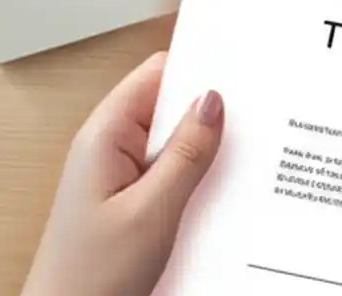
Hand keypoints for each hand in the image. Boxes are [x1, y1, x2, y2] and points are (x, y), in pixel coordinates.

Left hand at [22, 52, 224, 295]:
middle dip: (209, 112)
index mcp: (104, 137)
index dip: (198, 68)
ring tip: (238, 160)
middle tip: (251, 122)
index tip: (241, 72)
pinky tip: (218, 190)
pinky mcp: (131, 200)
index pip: (156, 74)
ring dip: (205, 149)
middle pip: (169, 106)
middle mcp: (110, 148)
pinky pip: (171, 172)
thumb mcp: (151, 212)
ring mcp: (120, 175)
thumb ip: (186, 153)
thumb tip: (213, 101)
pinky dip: (197, 176)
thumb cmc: (90, 277)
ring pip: (175, 142)